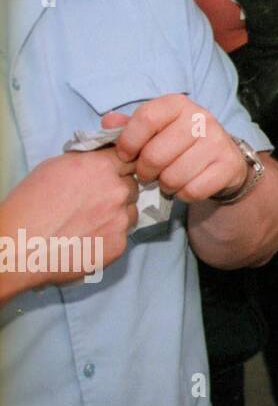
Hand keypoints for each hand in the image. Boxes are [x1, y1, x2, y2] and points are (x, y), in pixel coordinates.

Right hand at [1, 148, 138, 285]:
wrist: (18, 247)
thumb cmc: (28, 205)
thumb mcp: (53, 167)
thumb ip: (86, 160)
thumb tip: (100, 158)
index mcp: (101, 167)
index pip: (129, 158)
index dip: (120, 166)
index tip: (113, 172)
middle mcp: (117, 191)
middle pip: (132, 185)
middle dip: (118, 190)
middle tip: (95, 201)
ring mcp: (121, 219)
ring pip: (130, 210)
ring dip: (117, 213)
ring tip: (89, 221)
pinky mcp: (119, 244)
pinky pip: (123, 234)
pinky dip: (109, 235)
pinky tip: (87, 238)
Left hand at [104, 95, 246, 202]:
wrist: (222, 157)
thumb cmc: (178, 142)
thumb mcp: (153, 129)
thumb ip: (128, 126)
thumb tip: (109, 122)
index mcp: (178, 104)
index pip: (146, 118)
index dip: (129, 142)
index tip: (126, 155)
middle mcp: (201, 118)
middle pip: (155, 154)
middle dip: (145, 171)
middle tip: (148, 174)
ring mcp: (218, 141)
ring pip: (174, 176)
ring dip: (165, 184)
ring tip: (168, 179)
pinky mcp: (229, 165)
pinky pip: (193, 190)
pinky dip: (184, 194)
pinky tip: (186, 185)